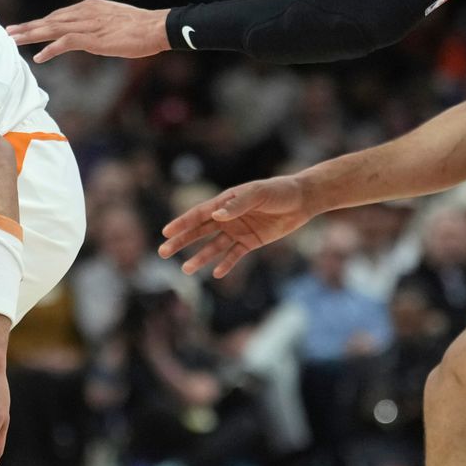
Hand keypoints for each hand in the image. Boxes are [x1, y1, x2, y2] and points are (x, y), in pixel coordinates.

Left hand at [5, 0, 167, 62]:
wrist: (156, 27)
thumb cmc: (141, 28)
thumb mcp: (115, 22)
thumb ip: (99, 25)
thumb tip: (92, 35)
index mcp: (90, 7)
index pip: (59, 15)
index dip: (41, 22)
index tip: (26, 27)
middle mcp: (85, 12)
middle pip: (50, 20)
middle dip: (28, 26)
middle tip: (8, 32)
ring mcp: (88, 24)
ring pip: (52, 28)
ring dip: (31, 35)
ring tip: (13, 41)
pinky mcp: (93, 38)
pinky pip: (65, 42)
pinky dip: (50, 49)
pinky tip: (38, 57)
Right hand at [160, 175, 313, 278]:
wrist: (302, 199)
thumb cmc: (278, 191)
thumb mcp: (258, 194)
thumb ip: (237, 205)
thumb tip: (216, 216)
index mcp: (225, 202)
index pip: (199, 214)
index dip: (181, 223)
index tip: (166, 232)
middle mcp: (228, 217)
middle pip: (199, 231)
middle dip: (182, 241)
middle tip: (163, 252)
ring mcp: (238, 230)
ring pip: (214, 246)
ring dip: (200, 257)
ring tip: (186, 270)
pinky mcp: (251, 242)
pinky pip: (235, 255)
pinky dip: (226, 264)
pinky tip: (217, 274)